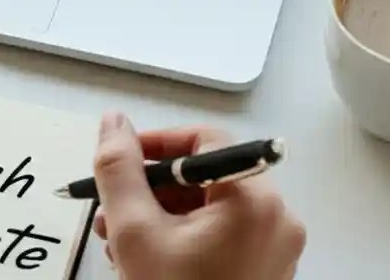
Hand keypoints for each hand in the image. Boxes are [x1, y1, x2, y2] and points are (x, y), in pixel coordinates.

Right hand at [92, 114, 305, 279]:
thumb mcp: (134, 231)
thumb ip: (119, 169)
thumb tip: (115, 124)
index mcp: (254, 201)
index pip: (204, 140)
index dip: (157, 145)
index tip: (122, 161)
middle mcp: (277, 219)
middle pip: (207, 176)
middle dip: (152, 189)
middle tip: (112, 211)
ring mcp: (275, 249)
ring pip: (211, 207)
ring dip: (162, 215)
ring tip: (121, 241)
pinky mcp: (266, 271)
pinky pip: (223, 235)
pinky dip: (185, 237)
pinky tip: (150, 258)